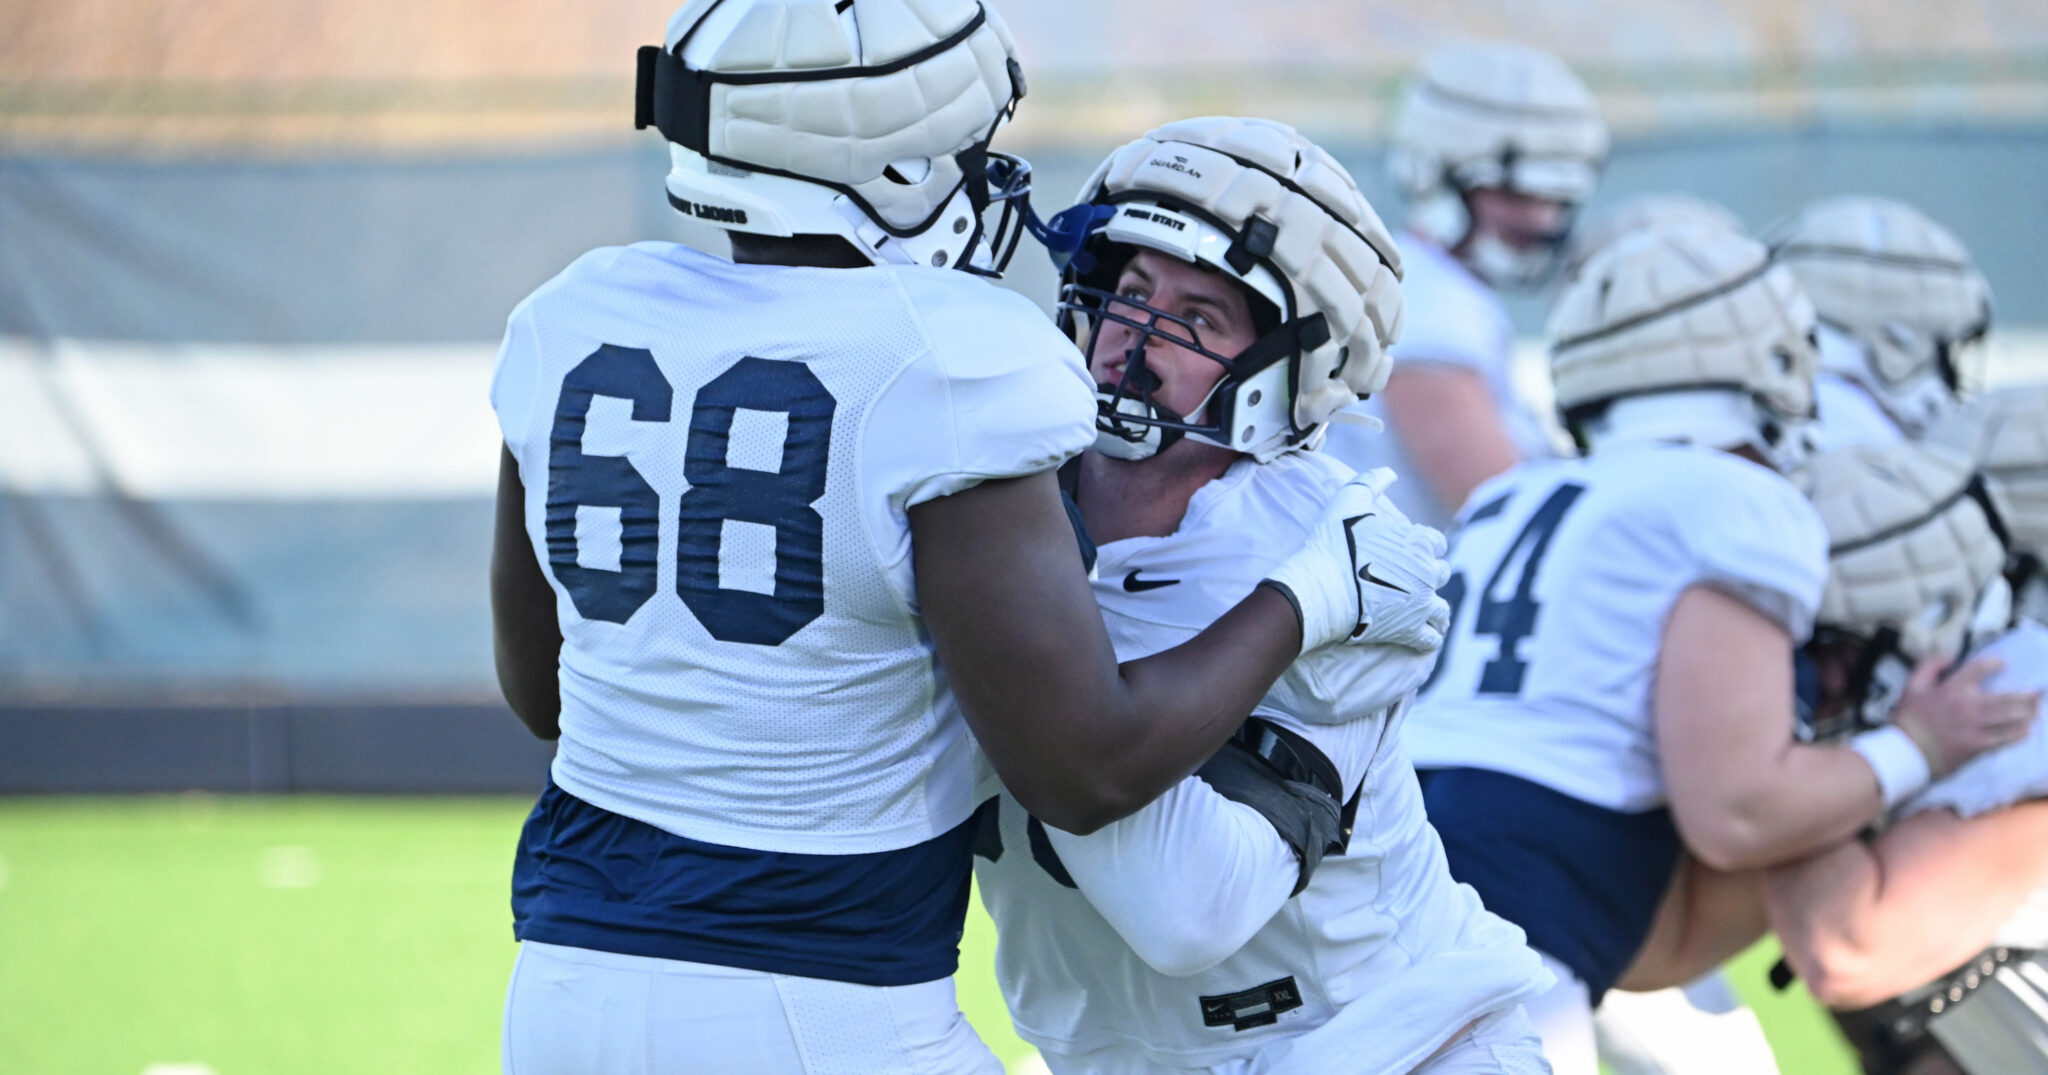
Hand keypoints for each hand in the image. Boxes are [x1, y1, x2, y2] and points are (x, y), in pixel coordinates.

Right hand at [1262, 469, 1452, 655]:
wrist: (1319, 588)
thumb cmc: (1332, 544)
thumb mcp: (1348, 501)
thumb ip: (1371, 482)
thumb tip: (1390, 472)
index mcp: (1420, 543)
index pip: (1437, 543)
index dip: (1424, 548)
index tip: (1410, 553)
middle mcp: (1427, 574)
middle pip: (1441, 574)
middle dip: (1429, 576)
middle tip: (1413, 581)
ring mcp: (1421, 605)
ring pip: (1441, 610)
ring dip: (1434, 610)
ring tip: (1423, 613)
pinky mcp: (1410, 632)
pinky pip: (1431, 638)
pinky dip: (1429, 637)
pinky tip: (1422, 637)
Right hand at [1891, 654, 2041, 778]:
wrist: (1906, 752)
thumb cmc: (1909, 719)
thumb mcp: (1911, 686)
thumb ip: (1929, 666)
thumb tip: (1950, 656)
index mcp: (1952, 688)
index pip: (1980, 668)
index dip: (1995, 664)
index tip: (2002, 666)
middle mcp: (1968, 706)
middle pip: (2006, 697)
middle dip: (2026, 695)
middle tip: (2036, 693)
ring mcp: (1975, 727)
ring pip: (2010, 718)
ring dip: (2027, 713)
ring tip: (2036, 709)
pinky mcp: (1978, 746)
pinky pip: (2004, 739)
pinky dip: (2018, 734)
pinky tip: (2026, 731)